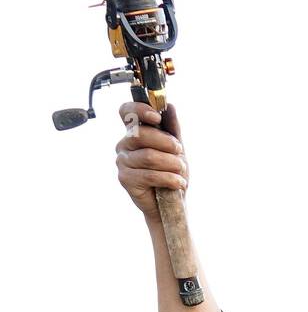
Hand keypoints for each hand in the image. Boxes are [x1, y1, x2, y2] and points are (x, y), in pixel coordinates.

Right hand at [115, 101, 187, 218]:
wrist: (170, 204)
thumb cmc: (171, 174)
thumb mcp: (176, 149)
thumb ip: (172, 129)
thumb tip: (170, 107)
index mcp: (134, 132)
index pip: (126, 111)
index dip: (139, 110)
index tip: (157, 117)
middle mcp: (124, 145)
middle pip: (140, 134)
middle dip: (166, 142)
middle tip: (179, 152)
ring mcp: (122, 162)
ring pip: (148, 156)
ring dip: (172, 163)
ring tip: (181, 171)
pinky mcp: (125, 179)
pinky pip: (149, 175)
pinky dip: (169, 178)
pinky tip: (179, 183)